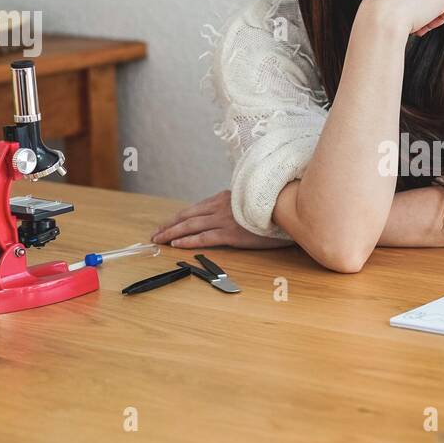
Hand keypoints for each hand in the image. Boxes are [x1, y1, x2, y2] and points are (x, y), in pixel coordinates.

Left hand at [151, 190, 287, 249]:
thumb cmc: (274, 208)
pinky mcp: (231, 233)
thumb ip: (240, 206)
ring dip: (172, 232)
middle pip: (188, 216)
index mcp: (227, 198)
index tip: (167, 223)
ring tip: (159, 239)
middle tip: (155, 233)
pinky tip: (177, 245)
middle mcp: (222, 206)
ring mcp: (225, 219)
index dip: (178, 216)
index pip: (196, 208)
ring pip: (191, 225)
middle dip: (169, 224)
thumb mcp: (253, 202)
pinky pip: (204, 237)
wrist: (288, 208)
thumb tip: (234, 215)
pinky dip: (188, 241)